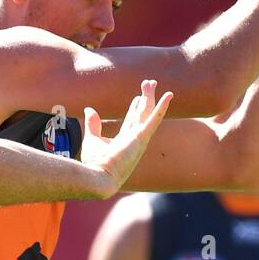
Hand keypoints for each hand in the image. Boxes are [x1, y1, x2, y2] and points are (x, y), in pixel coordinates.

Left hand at [80, 79, 171, 196]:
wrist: (97, 177)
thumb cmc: (95, 164)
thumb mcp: (92, 139)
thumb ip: (93, 124)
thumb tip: (89, 109)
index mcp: (125, 140)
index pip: (133, 120)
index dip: (136, 107)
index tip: (139, 97)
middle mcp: (135, 139)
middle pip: (142, 114)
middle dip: (146, 98)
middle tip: (149, 83)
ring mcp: (140, 139)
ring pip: (147, 113)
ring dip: (150, 97)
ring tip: (152, 82)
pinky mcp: (141, 138)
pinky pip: (154, 119)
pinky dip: (162, 107)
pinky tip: (169, 95)